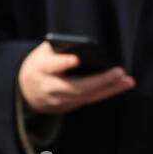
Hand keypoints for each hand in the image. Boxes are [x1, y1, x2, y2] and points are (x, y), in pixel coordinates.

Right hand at [17, 41, 133, 113]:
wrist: (25, 89)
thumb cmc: (41, 62)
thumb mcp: (44, 52)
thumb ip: (61, 49)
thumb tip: (86, 46)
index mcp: (41, 68)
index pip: (52, 66)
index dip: (64, 63)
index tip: (77, 59)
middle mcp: (49, 87)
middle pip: (76, 87)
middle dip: (99, 81)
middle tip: (119, 71)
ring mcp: (59, 100)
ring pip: (86, 97)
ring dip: (109, 89)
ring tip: (127, 80)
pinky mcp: (68, 107)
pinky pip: (90, 100)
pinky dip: (107, 92)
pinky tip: (123, 84)